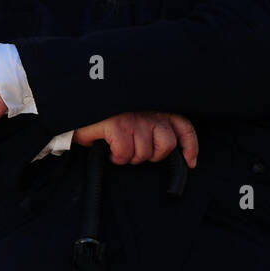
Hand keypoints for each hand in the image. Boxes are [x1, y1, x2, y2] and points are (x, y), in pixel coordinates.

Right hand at [72, 110, 197, 166]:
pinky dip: (117, 157)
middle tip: (136, 152)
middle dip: (153, 155)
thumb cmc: (107, 115)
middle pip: (167, 145)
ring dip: (131, 157)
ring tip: (121, 150)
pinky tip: (110, 152)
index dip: (189, 146)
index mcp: (157, 108)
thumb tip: (173, 154)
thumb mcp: (135, 118)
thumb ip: (152, 129)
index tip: (190, 163)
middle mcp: (148, 112)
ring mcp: (133, 118)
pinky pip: (124, 153)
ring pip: (144, 152)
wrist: (79, 107)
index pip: (183, 126)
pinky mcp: (116, 125)